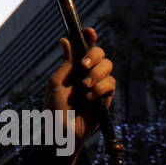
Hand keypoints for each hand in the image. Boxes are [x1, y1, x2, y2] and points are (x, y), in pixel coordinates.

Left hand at [43, 27, 114, 152]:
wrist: (64, 133)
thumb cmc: (55, 109)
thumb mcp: (56, 83)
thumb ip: (66, 64)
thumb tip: (66, 40)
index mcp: (73, 67)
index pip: (84, 47)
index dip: (89, 37)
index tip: (89, 31)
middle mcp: (87, 73)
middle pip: (100, 53)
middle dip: (94, 55)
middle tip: (84, 65)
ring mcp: (97, 84)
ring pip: (108, 66)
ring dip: (96, 74)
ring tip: (84, 87)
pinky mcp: (106, 96)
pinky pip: (110, 83)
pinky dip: (100, 87)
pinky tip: (90, 97)